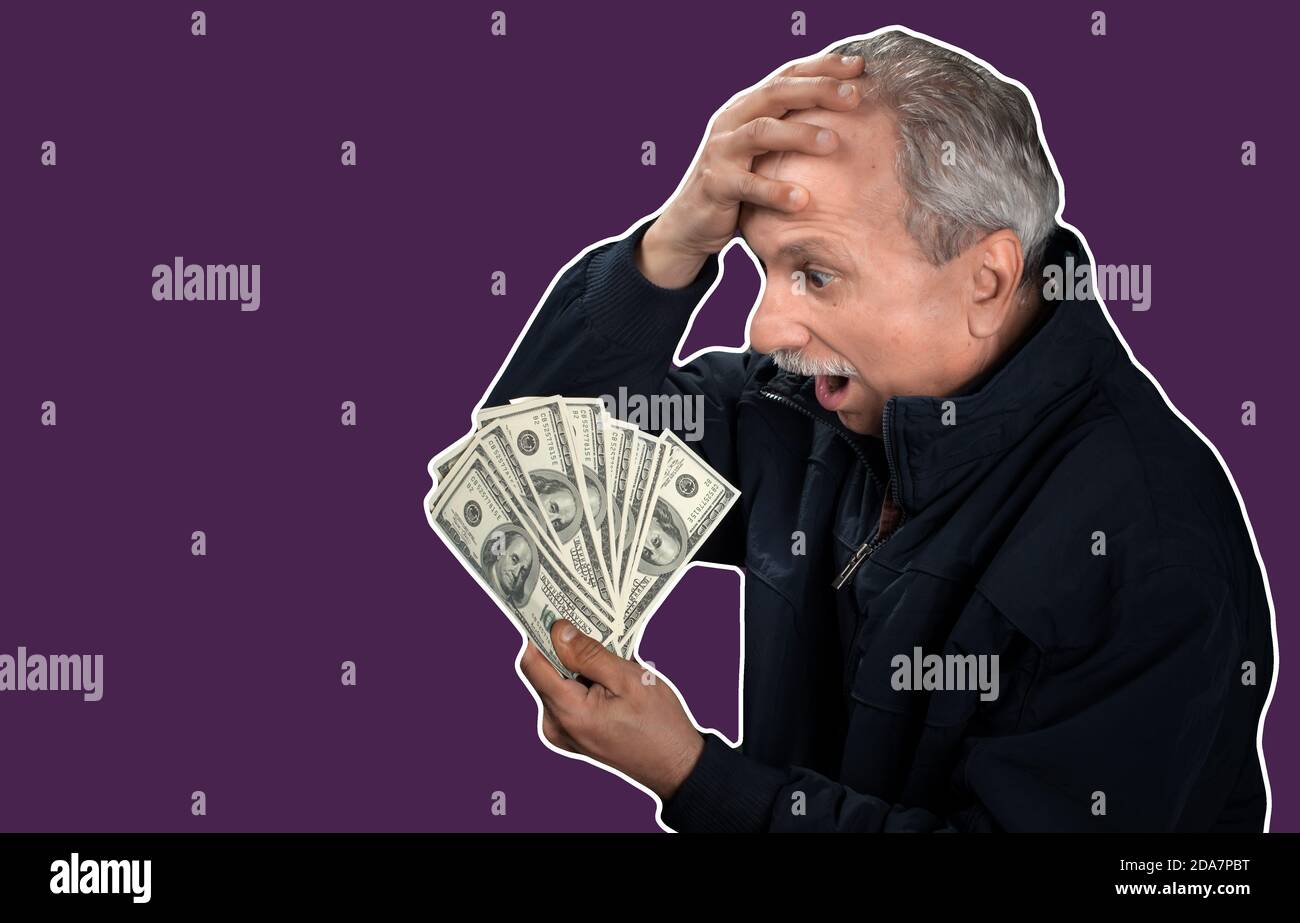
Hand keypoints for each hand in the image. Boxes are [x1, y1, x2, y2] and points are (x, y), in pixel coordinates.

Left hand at [519, 620, 704, 801]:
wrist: (674, 765)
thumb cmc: (659, 724)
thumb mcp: (628, 679)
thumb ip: (589, 654)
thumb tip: (558, 631)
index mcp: (569, 712)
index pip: (533, 664)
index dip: (539, 635)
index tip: (552, 611)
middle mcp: (557, 725)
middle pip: (543, 672)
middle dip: (563, 648)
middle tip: (590, 630)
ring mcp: (563, 733)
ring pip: (556, 683)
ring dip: (575, 665)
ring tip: (607, 659)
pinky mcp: (572, 734)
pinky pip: (567, 698)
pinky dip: (581, 682)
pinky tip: (607, 678)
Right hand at [636, 51, 865, 287]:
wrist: (691, 222)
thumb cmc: (739, 184)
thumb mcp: (763, 151)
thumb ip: (790, 130)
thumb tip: (847, 118)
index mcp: (746, 106)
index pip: (786, 76)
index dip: (822, 67)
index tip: (859, 66)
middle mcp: (732, 120)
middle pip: (776, 93)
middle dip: (817, 90)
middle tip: (854, 96)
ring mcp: (720, 150)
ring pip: (762, 131)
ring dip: (799, 134)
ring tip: (833, 143)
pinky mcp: (715, 183)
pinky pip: (749, 185)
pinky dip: (776, 191)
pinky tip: (803, 200)